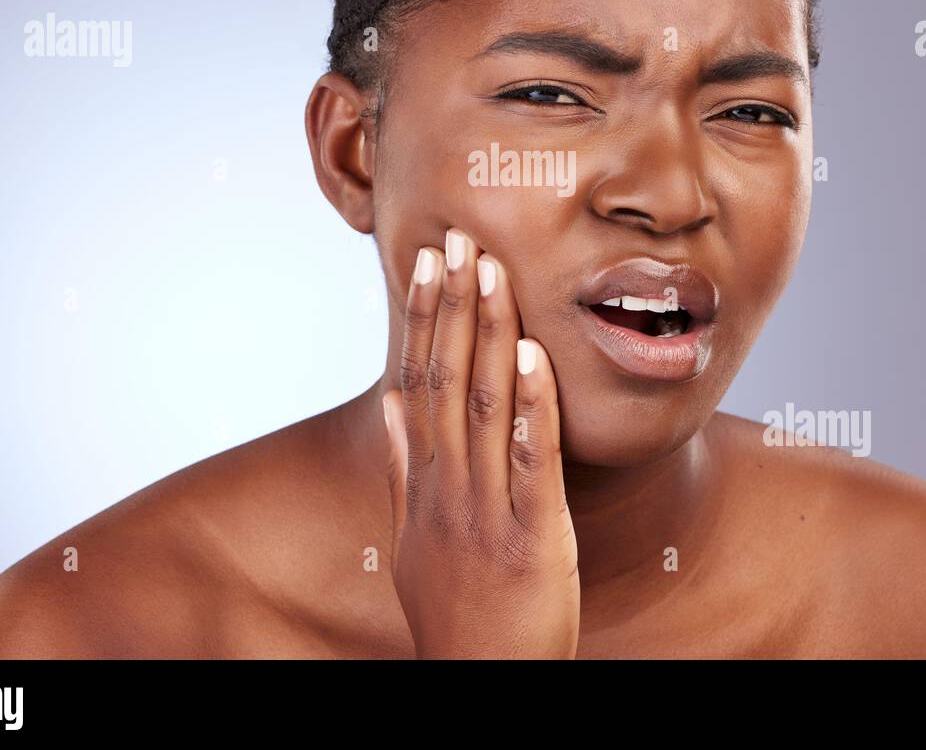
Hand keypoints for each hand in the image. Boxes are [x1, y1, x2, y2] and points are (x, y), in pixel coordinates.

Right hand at [381, 227, 579, 658]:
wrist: (480, 685)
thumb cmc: (456, 610)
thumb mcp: (414, 539)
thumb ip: (404, 468)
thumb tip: (392, 403)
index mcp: (424, 483)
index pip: (419, 381)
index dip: (422, 319)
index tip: (427, 262)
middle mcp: (448, 488)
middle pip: (446, 380)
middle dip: (453, 306)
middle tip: (458, 239)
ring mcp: (486, 511)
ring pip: (484, 407)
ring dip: (488, 334)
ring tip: (492, 271)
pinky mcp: (533, 538)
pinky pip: (532, 462)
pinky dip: (532, 406)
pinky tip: (534, 356)